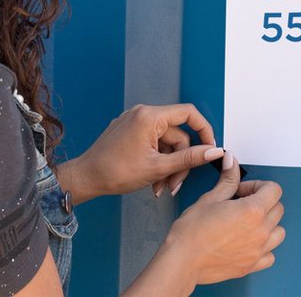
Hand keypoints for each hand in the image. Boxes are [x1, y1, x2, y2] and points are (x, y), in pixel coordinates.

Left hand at [78, 103, 224, 197]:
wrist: (86, 178)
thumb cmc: (115, 172)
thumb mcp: (158, 167)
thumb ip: (189, 158)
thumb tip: (214, 151)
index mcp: (150, 116)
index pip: (188, 113)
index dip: (204, 130)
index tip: (210, 149)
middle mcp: (143, 113)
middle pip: (177, 134)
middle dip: (180, 161)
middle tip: (175, 184)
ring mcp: (135, 121)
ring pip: (165, 142)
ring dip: (168, 165)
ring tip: (161, 187)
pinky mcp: (129, 131)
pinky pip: (153, 142)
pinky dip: (157, 160)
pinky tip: (153, 180)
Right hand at [163, 151, 284, 284]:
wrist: (183, 260)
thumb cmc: (192, 231)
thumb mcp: (211, 198)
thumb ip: (228, 179)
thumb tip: (232, 162)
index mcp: (252, 211)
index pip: (274, 189)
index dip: (258, 185)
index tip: (242, 190)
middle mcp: (260, 231)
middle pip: (278, 209)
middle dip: (262, 201)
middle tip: (241, 203)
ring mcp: (258, 251)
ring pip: (279, 232)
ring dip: (268, 224)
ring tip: (247, 223)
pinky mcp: (252, 266)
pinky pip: (270, 255)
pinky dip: (264, 247)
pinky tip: (248, 242)